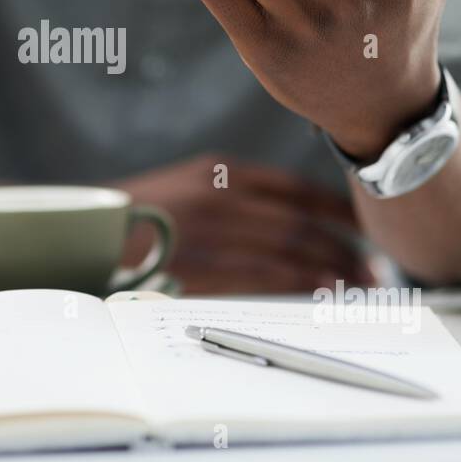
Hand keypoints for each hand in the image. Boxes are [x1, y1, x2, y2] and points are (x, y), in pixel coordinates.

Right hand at [113, 154, 375, 294]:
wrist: (87, 236)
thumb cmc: (140, 216)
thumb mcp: (189, 184)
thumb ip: (235, 193)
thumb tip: (294, 222)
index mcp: (220, 171)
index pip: (297, 187)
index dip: (338, 208)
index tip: (365, 226)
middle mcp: (222, 196)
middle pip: (301, 222)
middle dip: (344, 245)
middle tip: (373, 265)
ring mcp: (212, 231)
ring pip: (291, 248)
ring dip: (333, 266)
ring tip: (360, 282)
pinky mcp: (201, 266)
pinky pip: (265, 276)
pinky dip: (301, 282)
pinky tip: (324, 289)